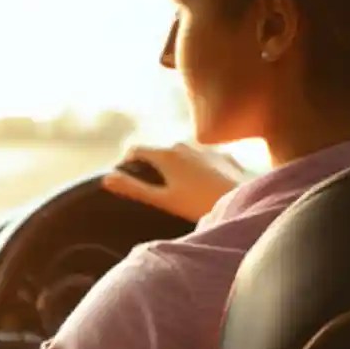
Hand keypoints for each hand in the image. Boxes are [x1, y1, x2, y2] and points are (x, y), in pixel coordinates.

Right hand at [102, 142, 249, 221]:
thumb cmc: (199, 204)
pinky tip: (204, 187)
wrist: (244, 201)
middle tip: (155, 191)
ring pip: (181, 154)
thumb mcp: (162, 200)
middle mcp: (184, 144)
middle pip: (158, 152)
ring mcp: (206, 148)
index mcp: (165, 154)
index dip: (126, 163)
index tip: (127, 179)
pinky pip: (202, 159)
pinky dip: (197, 169)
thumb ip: (133, 188)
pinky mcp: (224, 155)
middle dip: (152, 167)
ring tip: (181, 191)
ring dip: (175, 167)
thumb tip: (105, 178)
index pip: (135, 149)